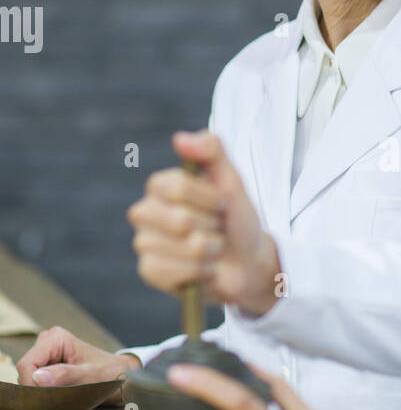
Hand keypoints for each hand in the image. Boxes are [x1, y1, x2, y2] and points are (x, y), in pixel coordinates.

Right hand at [16, 326, 139, 404]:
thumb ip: (66, 375)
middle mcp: (47, 341)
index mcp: (56, 338)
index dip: (30, 385)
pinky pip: (36, 380)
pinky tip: (59, 394)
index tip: (44, 400)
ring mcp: (46, 352)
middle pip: (26, 371)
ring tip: (61, 396)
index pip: (26, 364)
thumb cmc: (110, 374)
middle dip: (36, 388)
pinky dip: (44, 390)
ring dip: (41, 390)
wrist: (121, 375)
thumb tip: (37, 377)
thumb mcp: (91, 377)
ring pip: (29, 377)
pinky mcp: (47, 363)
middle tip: (56, 400)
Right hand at [127, 129, 280, 316]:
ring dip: (212, 250)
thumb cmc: (235, 219)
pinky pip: (180, 271)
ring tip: (212, 249)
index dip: (209, 198)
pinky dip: (203, 271)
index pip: (178, 186)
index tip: (222, 202)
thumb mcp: (231, 180)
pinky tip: (203, 268)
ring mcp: (145, 243)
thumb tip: (179, 138)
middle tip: (216, 227)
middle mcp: (145, 212)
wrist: (247, 261)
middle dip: (212, 226)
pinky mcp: (149, 271)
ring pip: (187, 248)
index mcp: (160, 186)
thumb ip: (211, 150)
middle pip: (181, 220)